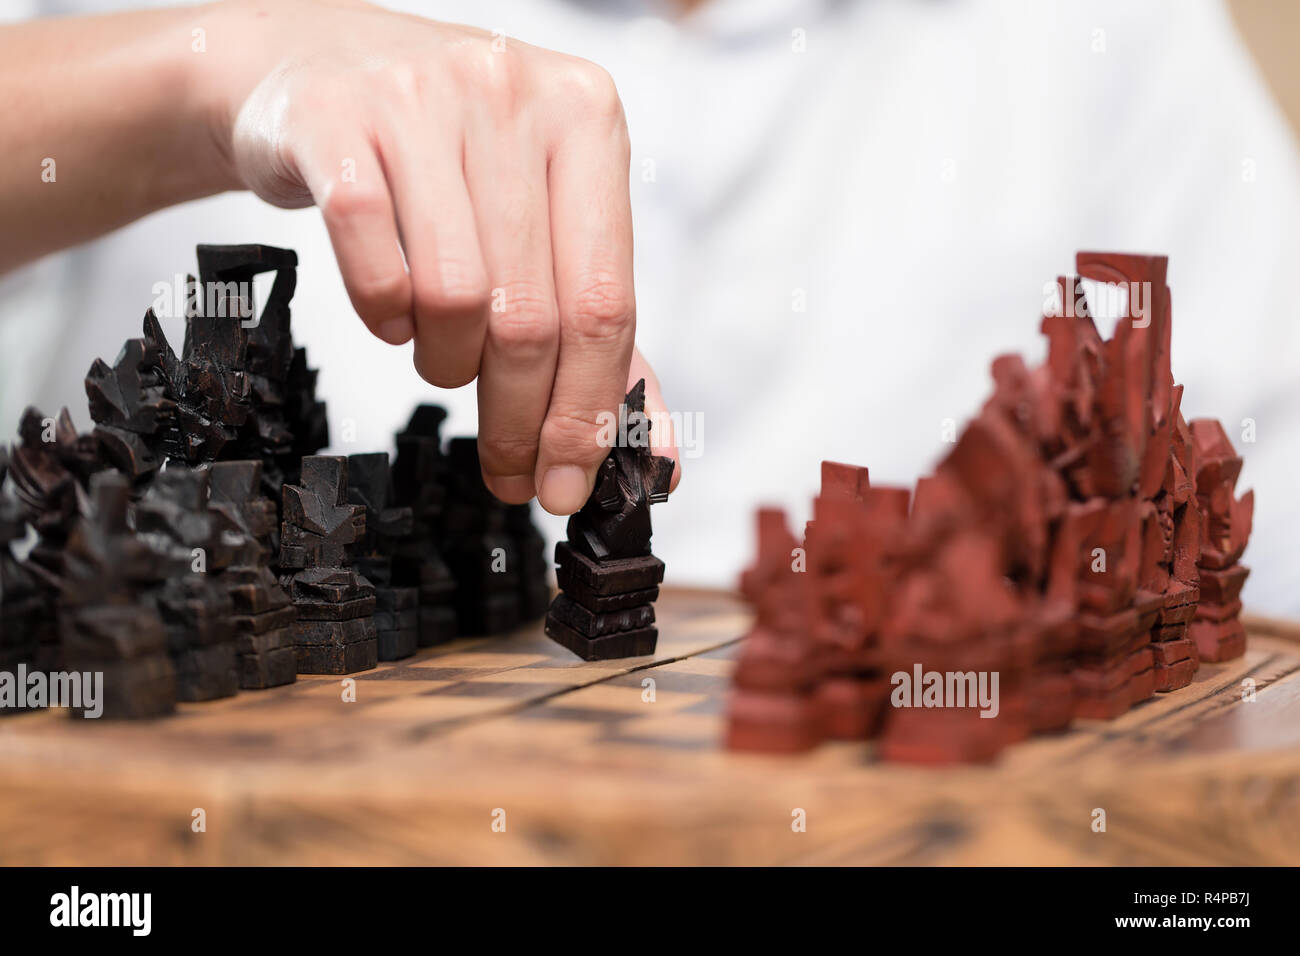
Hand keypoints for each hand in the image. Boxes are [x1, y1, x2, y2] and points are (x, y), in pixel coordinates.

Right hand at [198, 0, 679, 510]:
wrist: (315, 66)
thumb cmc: (445, 158)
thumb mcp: (541, 218)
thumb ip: (600, 334)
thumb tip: (655, 457)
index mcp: (588, 118)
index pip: (604, 301)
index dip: (586, 413)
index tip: (567, 484)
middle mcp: (512, 93)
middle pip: (532, 314)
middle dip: (519, 418)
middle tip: (508, 469)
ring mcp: (419, 99)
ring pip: (455, 297)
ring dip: (448, 365)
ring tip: (443, 357)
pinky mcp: (334, 122)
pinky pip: (372, 264)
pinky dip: (385, 318)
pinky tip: (395, 314)